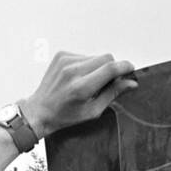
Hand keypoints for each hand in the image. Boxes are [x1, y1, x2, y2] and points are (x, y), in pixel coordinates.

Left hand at [22, 52, 137, 138]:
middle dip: (112, 68)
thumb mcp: (92, 112)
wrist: (40, 110)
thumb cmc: (64, 115)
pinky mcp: (61, 55)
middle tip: (108, 83)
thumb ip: (112, 94)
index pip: (110, 69)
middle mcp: (72, 71)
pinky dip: (86, 65)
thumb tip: (130, 83)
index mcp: (81, 87)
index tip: (131, 69)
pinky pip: (84, 55)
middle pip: (106, 58)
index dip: (124, 67)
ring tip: (89, 82)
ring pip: (95, 56)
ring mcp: (65, 60)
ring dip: (98, 67)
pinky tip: (79, 77)